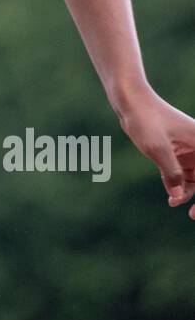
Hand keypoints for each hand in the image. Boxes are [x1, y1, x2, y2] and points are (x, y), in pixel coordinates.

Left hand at [117, 87, 194, 218]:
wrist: (131, 103)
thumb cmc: (146, 120)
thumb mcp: (157, 148)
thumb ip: (170, 172)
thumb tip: (177, 196)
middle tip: (192, 215)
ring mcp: (188, 150)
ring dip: (187, 192)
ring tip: (173, 202)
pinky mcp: (176, 153)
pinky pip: (182, 176)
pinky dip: (178, 187)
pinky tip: (172, 198)